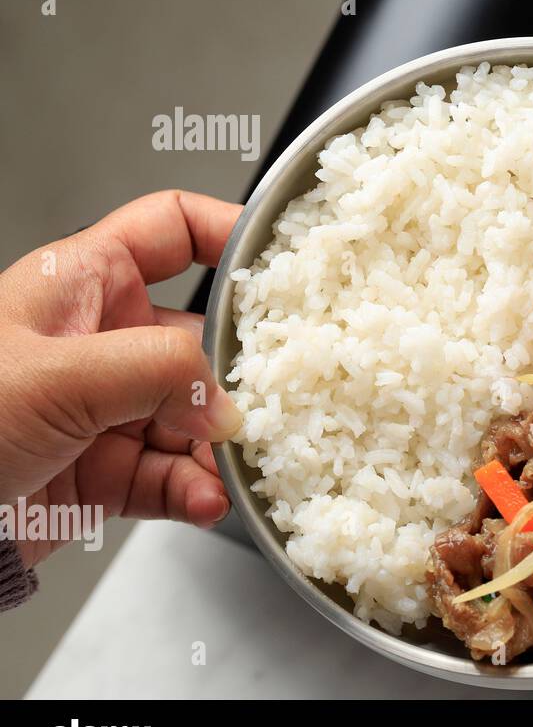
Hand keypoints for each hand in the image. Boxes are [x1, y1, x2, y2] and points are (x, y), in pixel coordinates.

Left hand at [0, 191, 243, 567]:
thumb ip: (156, 372)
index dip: (230, 231)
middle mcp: (100, 339)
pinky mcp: (104, 470)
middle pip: (202, 337)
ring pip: (196, 414)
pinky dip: (196, 488)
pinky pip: (174, 473)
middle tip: (272, 396)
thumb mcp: (54, 376)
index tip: (283, 260)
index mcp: (81, 284)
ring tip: (235, 465)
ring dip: (221, 445)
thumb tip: (224, 403)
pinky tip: (204, 497)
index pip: (172, 229)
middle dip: (239, 373)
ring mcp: (105, 407)